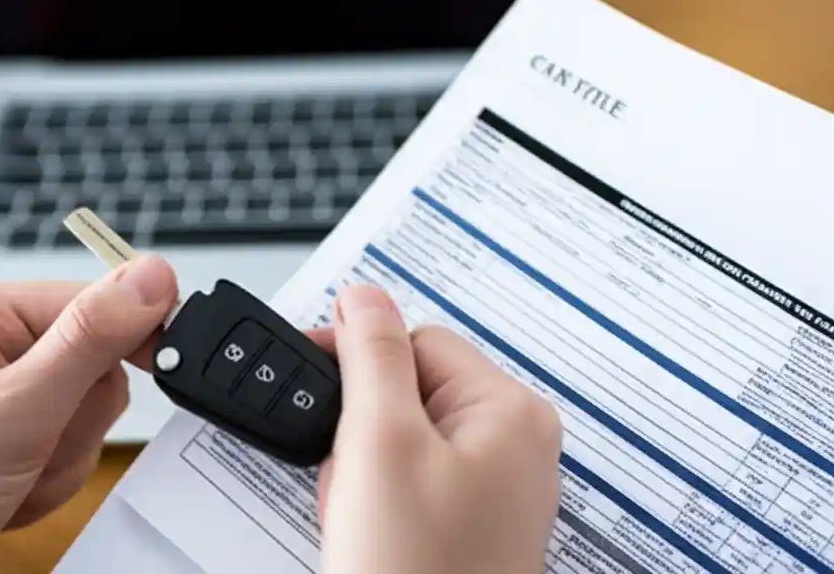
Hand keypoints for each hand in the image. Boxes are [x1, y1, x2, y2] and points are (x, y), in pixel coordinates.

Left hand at [0, 256, 176, 573]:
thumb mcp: (16, 411)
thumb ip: (90, 340)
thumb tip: (154, 275)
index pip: (91, 300)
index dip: (127, 343)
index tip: (156, 374)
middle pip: (96, 357)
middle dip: (75, 421)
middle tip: (32, 450)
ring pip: (88, 404)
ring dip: (64, 453)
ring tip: (15, 475)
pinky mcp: (7, 422)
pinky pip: (70, 436)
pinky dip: (52, 471)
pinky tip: (12, 486)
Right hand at [317, 285, 562, 573]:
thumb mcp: (379, 443)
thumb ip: (371, 357)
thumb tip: (364, 295)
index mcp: (511, 413)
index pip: (419, 340)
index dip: (360, 361)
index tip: (318, 386)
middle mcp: (515, 446)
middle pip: (409, 391)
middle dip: (362, 432)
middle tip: (356, 481)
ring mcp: (493, 491)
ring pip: (400, 441)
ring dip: (363, 473)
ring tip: (363, 520)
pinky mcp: (467, 527)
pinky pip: (407, 485)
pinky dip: (375, 504)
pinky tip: (370, 538)